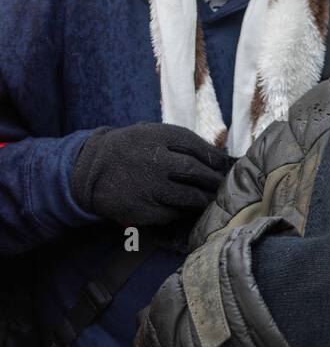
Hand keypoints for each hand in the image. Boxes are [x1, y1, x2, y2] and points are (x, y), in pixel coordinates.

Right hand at [72, 123, 233, 226]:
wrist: (92, 170)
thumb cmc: (130, 149)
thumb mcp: (150, 134)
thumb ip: (180, 142)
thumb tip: (215, 155)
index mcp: (158, 137)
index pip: (197, 147)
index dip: (213, 158)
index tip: (221, 165)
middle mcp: (156, 161)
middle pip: (195, 172)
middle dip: (212, 179)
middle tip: (220, 184)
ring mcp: (150, 187)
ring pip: (188, 196)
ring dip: (203, 198)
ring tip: (209, 198)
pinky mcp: (144, 209)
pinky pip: (173, 212)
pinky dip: (184, 210)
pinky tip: (188, 208)